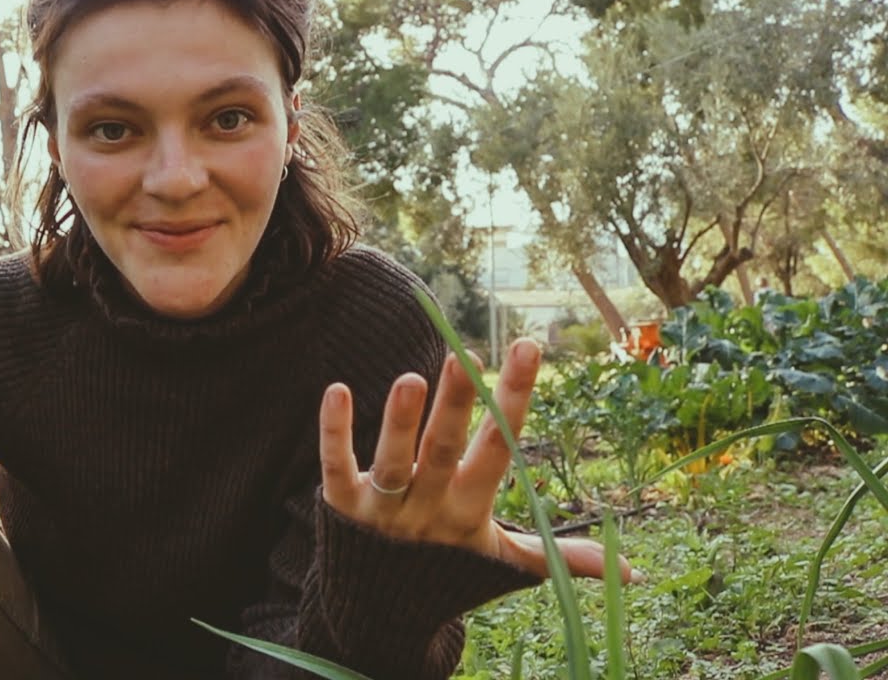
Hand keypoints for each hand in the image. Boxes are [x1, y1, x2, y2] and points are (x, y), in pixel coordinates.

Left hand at [319, 338, 640, 582]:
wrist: (379, 616)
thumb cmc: (448, 572)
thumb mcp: (503, 564)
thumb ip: (559, 557)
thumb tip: (630, 573)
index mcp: (471, 513)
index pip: (499, 451)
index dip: (514, 401)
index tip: (526, 348)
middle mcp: (427, 508)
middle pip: (444, 452)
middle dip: (457, 407)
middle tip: (464, 357)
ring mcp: (382, 510)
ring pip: (392, 461)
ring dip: (400, 422)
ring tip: (410, 377)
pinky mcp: (341, 507)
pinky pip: (336, 468)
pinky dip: (334, 433)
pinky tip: (336, 389)